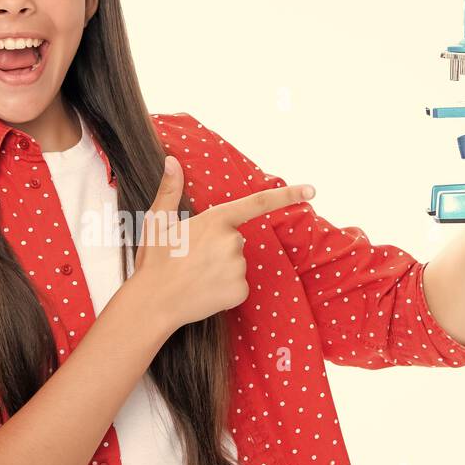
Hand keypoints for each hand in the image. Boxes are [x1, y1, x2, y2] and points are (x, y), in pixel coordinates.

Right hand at [132, 155, 314, 330]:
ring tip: (195, 276)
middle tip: (191, 259)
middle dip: (219, 248)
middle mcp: (232, 242)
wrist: (153, 303)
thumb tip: (172, 161)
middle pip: (236, 240)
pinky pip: (238, 285)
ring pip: (237, 263)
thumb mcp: (157, 222)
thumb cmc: (154, 262)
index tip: (311, 190)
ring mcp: (238, 267)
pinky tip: (204, 291)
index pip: (258, 203)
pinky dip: (224, 289)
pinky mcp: (240, 291)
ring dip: (221, 269)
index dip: (287, 195)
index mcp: (216, 220)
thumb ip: (170, 190)